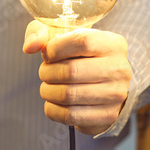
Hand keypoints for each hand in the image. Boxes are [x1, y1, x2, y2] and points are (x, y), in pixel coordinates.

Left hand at [22, 20, 131, 135]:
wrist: (104, 83)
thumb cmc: (80, 55)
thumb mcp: (64, 36)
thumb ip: (41, 33)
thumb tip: (29, 47)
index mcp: (113, 44)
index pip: (81, 41)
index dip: (56, 48)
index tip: (48, 53)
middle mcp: (120, 69)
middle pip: (71, 71)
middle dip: (47, 72)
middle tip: (45, 72)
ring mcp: (116, 95)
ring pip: (68, 95)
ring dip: (48, 91)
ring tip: (48, 87)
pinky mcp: (107, 116)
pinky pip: (70, 116)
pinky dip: (53, 109)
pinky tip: (53, 102)